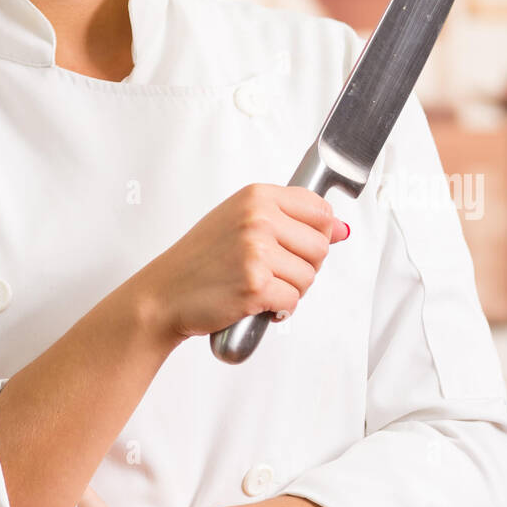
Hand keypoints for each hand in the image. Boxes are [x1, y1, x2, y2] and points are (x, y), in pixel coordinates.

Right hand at [136, 182, 350, 342]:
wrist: (165, 292)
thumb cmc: (201, 258)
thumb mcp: (241, 221)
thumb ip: (291, 220)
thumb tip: (341, 230)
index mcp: (256, 196)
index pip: (320, 210)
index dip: (317, 234)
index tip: (297, 244)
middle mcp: (258, 219)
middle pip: (321, 246)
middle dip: (304, 266)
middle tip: (274, 270)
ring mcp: (256, 252)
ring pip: (309, 277)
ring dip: (290, 289)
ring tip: (259, 284)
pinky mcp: (255, 286)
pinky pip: (293, 302)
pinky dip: (278, 309)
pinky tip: (254, 301)